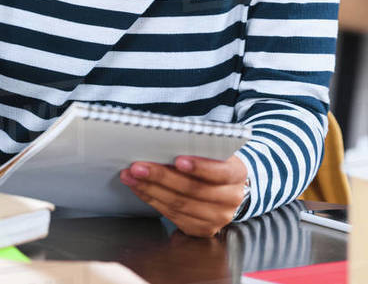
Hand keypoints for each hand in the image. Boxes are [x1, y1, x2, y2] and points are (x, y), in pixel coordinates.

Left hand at [119, 154, 247, 236]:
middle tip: (138, 166)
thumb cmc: (212, 160)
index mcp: (237, 174)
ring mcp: (217, 218)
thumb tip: (163, 138)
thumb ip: (195, 145)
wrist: (225, 186)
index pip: (220, 172)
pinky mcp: (202, 229)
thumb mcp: (211, 149)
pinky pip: (173, 216)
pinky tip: (139, 187)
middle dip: (161, 177)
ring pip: (180, 204)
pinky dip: (152, 200)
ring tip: (130, 175)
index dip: (199, 167)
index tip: (178, 160)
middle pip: (193, 190)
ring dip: (150, 189)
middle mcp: (231, 199)